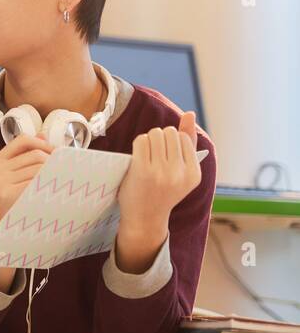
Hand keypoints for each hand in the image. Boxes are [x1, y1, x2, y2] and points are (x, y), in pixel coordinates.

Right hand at [0, 134, 54, 224]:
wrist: (7, 233)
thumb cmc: (17, 204)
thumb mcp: (15, 178)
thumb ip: (26, 156)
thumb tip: (43, 135)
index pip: (22, 140)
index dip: (43, 143)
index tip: (56, 153)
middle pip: (35, 154)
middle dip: (54, 161)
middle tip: (65, 172)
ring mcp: (0, 182)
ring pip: (40, 167)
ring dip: (54, 174)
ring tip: (61, 184)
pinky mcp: (9, 194)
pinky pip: (38, 181)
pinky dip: (50, 185)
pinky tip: (55, 193)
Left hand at [117, 111, 201, 239]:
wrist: (145, 218)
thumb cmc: (162, 191)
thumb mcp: (182, 170)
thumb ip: (188, 142)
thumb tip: (190, 114)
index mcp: (194, 174)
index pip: (183, 137)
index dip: (171, 141)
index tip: (165, 157)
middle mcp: (181, 173)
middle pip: (168, 132)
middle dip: (159, 138)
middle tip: (154, 155)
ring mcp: (162, 172)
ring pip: (155, 134)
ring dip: (148, 140)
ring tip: (147, 156)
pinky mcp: (143, 171)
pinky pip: (141, 140)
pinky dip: (138, 144)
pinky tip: (138, 157)